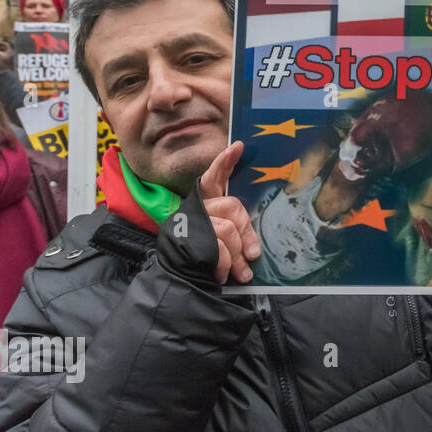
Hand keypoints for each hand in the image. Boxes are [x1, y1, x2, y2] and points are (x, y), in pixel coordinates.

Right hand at [196, 141, 260, 284]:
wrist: (178, 285)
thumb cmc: (206, 263)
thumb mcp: (226, 247)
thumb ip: (238, 238)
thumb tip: (254, 253)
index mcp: (205, 206)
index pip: (214, 179)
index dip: (224, 162)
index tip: (238, 146)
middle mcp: (195, 210)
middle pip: (232, 206)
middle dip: (246, 233)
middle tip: (252, 256)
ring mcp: (189, 223)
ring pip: (227, 230)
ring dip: (237, 256)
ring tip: (240, 273)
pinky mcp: (186, 239)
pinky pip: (218, 247)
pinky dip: (224, 265)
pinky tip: (221, 275)